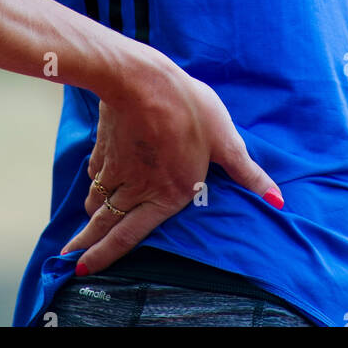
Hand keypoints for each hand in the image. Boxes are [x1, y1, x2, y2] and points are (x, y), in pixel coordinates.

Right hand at [59, 53, 283, 274]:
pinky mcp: (104, 146)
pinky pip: (95, 172)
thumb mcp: (225, 140)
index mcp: (166, 194)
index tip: (86, 269)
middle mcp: (136, 188)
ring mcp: (115, 167)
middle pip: (104, 223)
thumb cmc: (187, 109)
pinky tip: (94, 183)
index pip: (129, 236)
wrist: (141, 79)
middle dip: (86, 244)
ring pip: (97, 199)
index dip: (106, 255)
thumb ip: (247, 173)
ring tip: (85, 225)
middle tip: (69, 259)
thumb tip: (277, 199)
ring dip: (90, 215)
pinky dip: (93, 183)